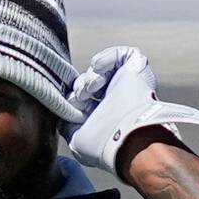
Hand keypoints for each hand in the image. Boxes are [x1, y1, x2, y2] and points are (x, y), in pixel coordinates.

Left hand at [60, 46, 198, 176]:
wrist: (127, 136)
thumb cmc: (103, 144)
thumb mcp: (76, 140)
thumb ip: (66, 125)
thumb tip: (61, 113)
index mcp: (100, 116)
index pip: (80, 97)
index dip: (72, 97)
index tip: (72, 105)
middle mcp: (112, 100)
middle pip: (87, 81)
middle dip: (80, 86)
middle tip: (81, 96)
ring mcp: (125, 84)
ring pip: (100, 69)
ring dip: (91, 76)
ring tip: (91, 88)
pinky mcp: (136, 70)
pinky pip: (122, 54)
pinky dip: (106, 58)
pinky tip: (98, 69)